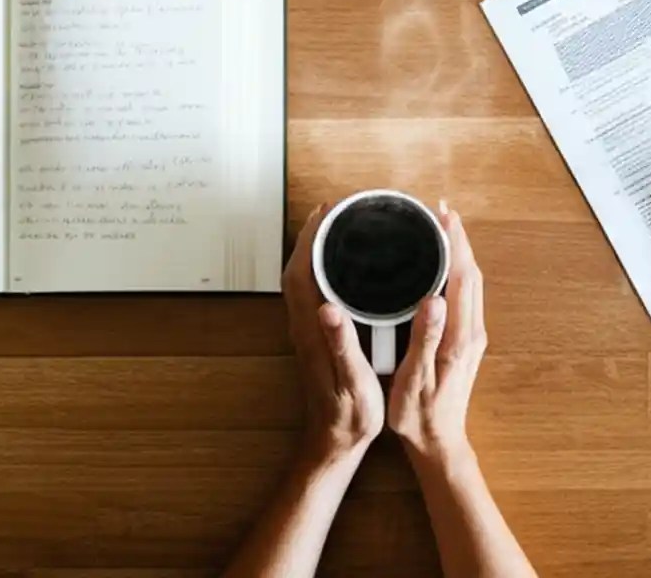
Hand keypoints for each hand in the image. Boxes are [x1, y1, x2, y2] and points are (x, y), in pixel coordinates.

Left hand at [282, 204, 384, 463]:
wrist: (334, 441)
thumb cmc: (349, 416)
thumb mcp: (353, 384)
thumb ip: (341, 346)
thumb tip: (328, 308)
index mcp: (313, 332)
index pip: (301, 274)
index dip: (311, 239)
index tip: (328, 212)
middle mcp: (304, 326)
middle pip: (297, 268)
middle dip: (312, 234)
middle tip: (337, 209)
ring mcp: (307, 331)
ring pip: (302, 278)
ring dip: (314, 248)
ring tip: (338, 226)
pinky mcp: (314, 336)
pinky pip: (311, 290)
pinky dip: (320, 267)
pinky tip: (339, 263)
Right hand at [388, 207, 486, 466]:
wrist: (439, 443)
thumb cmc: (419, 415)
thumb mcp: (416, 379)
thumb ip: (426, 338)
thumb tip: (434, 299)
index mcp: (459, 336)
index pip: (461, 277)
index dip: (453, 243)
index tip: (441, 215)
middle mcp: (471, 331)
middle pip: (470, 273)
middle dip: (458, 239)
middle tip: (438, 211)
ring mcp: (471, 336)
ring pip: (470, 282)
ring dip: (458, 252)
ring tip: (440, 228)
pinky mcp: (465, 341)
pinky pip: (465, 294)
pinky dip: (455, 270)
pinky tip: (440, 265)